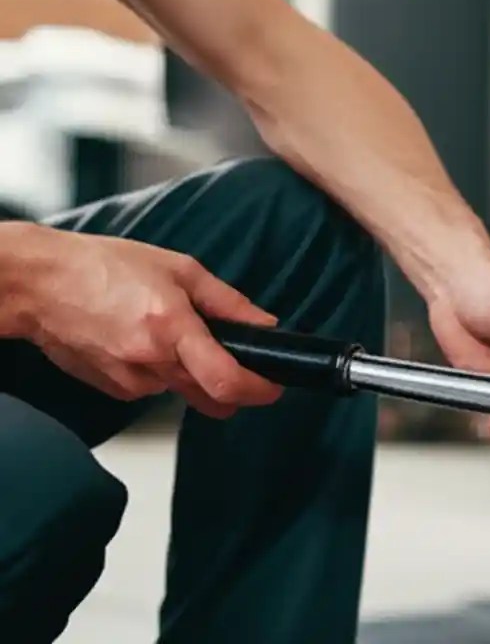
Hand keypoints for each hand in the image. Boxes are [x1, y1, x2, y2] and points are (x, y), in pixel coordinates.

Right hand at [14, 226, 282, 417]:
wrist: (40, 284)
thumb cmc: (103, 267)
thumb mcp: (179, 269)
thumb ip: (229, 302)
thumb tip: (266, 325)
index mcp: (171, 328)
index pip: (227, 381)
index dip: (259, 390)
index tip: (274, 386)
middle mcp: (151, 361)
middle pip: (213, 397)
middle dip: (234, 386)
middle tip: (237, 360)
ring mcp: (130, 381)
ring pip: (184, 391)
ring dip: (192, 372)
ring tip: (169, 331)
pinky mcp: (115, 390)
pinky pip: (156, 388)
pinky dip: (162, 371)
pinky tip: (142, 341)